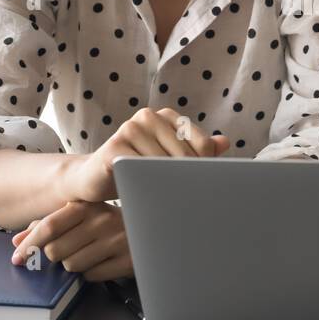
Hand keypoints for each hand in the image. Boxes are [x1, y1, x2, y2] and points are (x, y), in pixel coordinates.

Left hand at [10, 200, 131, 281]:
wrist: (151, 228)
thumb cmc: (109, 224)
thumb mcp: (81, 217)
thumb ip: (49, 226)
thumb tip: (18, 241)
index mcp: (87, 206)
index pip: (49, 225)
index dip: (30, 244)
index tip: (18, 257)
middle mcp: (102, 220)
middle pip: (56, 250)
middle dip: (56, 256)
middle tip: (69, 251)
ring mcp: (116, 240)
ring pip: (72, 265)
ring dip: (75, 265)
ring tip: (90, 254)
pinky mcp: (127, 260)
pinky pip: (91, 276)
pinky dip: (91, 273)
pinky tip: (102, 262)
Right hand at [64, 107, 230, 202]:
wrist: (93, 179)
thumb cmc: (135, 170)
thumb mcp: (167, 159)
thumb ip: (196, 150)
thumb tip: (225, 142)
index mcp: (167, 116)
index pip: (203, 144)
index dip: (205, 170)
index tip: (201, 188)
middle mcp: (149, 116)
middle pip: (186, 155)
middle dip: (189, 180)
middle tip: (191, 202)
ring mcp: (130, 128)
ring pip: (166, 165)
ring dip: (171, 186)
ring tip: (172, 202)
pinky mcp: (114, 146)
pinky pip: (143, 171)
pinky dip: (151, 186)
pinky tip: (152, 197)